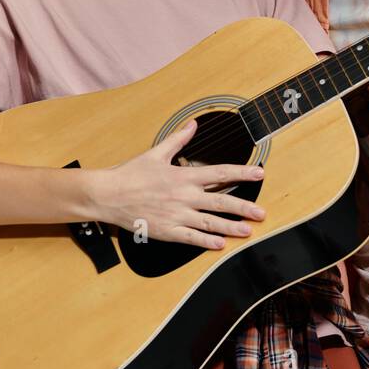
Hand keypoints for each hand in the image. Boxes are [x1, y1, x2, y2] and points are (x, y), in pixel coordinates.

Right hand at [92, 119, 266, 249]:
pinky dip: (206, 241)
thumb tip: (193, 124)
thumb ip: (179, 139)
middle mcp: (183, 196)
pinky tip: (220, 244)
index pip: (219, 174)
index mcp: (183, 176)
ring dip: (231, 227)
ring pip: (210, 223)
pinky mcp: (166, 230)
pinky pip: (191, 238)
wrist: (107, 195)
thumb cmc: (130, 174)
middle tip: (261, 212)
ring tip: (248, 230)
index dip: (242, 173)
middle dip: (244, 207)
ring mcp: (176, 215)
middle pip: (220, 202)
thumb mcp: (157, 153)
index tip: (259, 173)